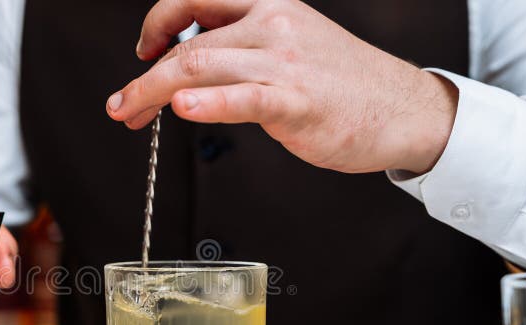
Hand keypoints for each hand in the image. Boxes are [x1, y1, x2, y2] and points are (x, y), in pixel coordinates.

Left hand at [106, 0, 456, 174]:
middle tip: (124, 105)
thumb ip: (243, 48)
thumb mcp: (290, 45)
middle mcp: (272, 24)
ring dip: (153, 92)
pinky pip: (243, 96)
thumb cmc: (343, 84)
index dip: (156, 22)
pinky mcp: (297, 100)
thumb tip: (191, 68)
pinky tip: (182, 108)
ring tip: (131, 112)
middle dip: (144, 78)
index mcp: (269, 6)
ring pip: (200, 66)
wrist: (402, 108)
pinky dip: (208, 101)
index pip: (194, 0)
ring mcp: (284, 61)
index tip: (142, 50)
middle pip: (188, 45)